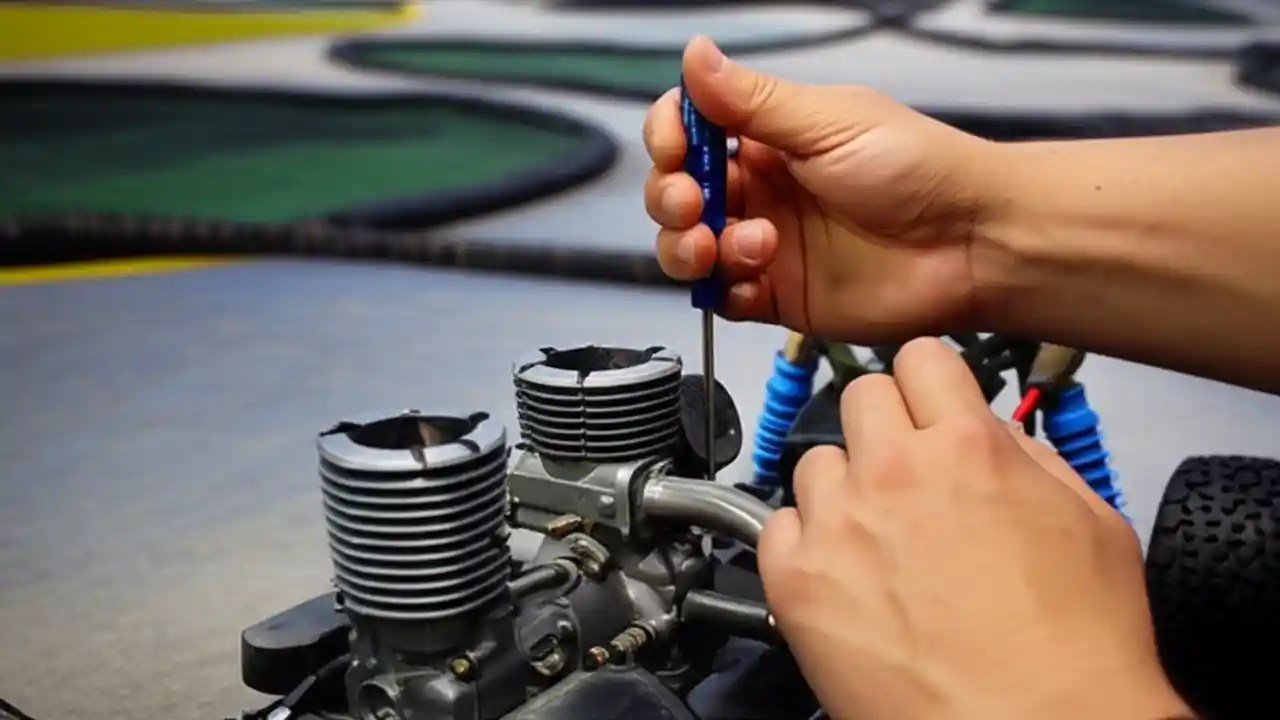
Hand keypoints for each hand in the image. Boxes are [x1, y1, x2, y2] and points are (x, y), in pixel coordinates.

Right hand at [644, 36, 1001, 343]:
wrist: (973, 244)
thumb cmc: (923, 172)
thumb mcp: (830, 123)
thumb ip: (753, 100)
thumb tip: (696, 56)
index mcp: (770, 138)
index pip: (689, 131)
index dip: (669, 138)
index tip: (676, 147)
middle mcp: (761, 189)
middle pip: (676, 193)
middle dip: (671, 198)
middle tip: (695, 203)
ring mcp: (767, 244)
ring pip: (689, 249)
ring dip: (691, 247)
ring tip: (733, 244)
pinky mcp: (779, 295)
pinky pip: (724, 298)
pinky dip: (723, 290)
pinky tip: (755, 276)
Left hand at [758, 338, 1191, 719]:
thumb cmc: (1077, 649)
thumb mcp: (1092, 523)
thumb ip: (1031, 459)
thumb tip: (991, 434)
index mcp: (967, 445)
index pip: (919, 358)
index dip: (927, 383)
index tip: (925, 405)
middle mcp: (893, 471)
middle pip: (858, 398)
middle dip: (883, 429)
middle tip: (903, 474)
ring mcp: (837, 524)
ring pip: (813, 463)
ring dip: (842, 490)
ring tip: (877, 542)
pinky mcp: (797, 580)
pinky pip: (776, 528)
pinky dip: (802, 546)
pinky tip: (841, 578)